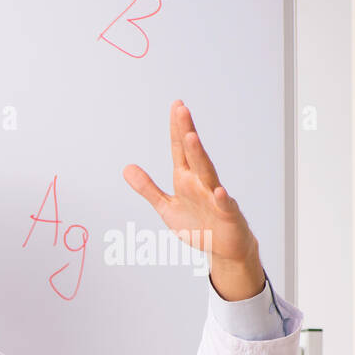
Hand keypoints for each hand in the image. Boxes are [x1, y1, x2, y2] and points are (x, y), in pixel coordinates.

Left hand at [123, 100, 264, 300]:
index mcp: (186, 180)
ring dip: (200, 156)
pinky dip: (222, 199)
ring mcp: (216, 198)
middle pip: (193, 155)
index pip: (180, 150)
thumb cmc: (198, 225)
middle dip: (186, 132)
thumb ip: (147, 188)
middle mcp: (202, 184)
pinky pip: (225, 206)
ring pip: (208, 174)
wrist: (225, 248)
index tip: (176, 105)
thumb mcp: (166, 207)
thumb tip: (126, 168)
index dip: (176, 129)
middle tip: (181, 109)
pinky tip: (219, 190)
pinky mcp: (227, 216)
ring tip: (191, 137)